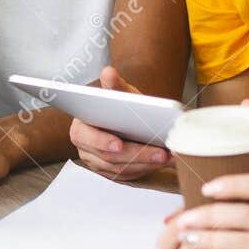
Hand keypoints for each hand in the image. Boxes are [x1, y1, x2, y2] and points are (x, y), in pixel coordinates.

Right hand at [68, 65, 171, 180]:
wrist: (127, 120)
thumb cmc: (121, 107)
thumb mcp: (120, 94)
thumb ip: (114, 85)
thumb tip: (108, 72)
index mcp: (81, 127)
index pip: (86, 137)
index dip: (101, 141)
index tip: (119, 143)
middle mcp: (86, 149)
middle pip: (108, 157)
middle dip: (136, 154)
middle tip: (159, 152)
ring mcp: (98, 164)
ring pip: (121, 169)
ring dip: (147, 163)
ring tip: (168, 156)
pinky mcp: (113, 173)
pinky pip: (129, 176)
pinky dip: (148, 169)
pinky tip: (165, 161)